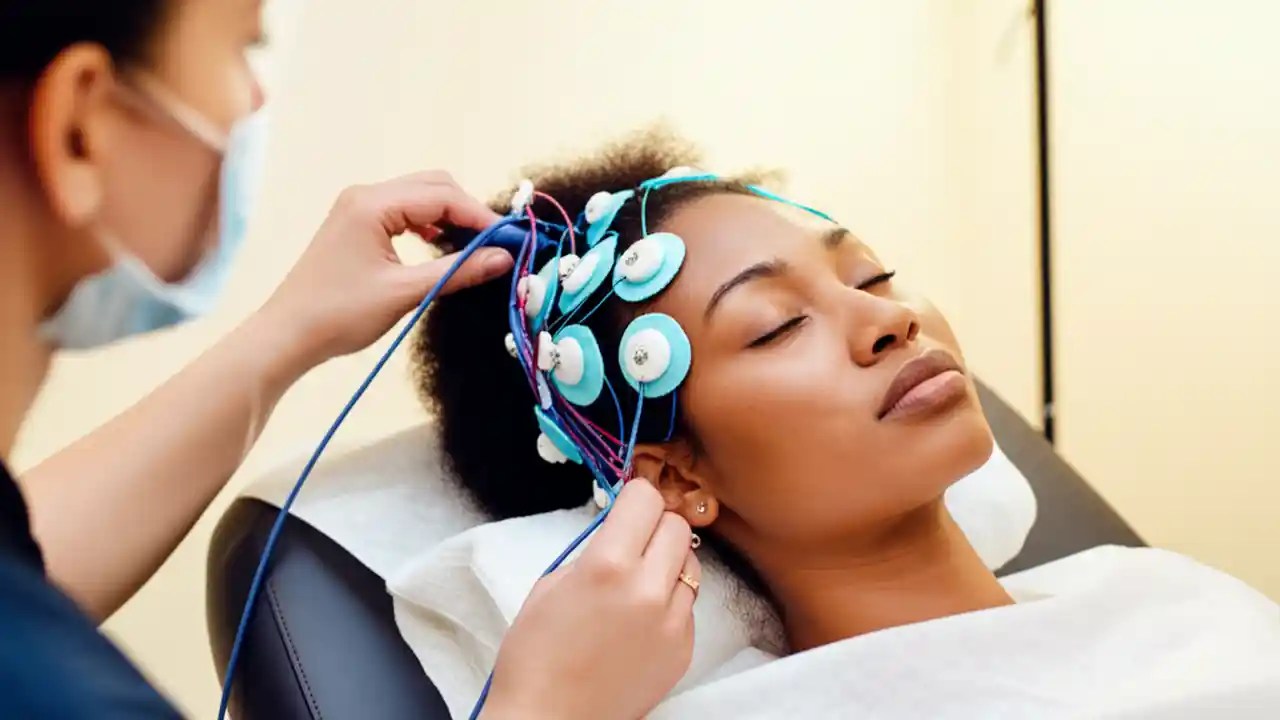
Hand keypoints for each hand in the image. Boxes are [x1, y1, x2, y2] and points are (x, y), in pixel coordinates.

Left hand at [256, 171, 512, 367]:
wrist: (289, 333)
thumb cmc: (341, 314)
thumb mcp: (405, 293)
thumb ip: (458, 271)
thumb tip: (503, 258)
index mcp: (373, 205)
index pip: (442, 197)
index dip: (480, 217)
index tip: (510, 240)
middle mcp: (365, 195)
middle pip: (434, 186)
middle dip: (469, 211)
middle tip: (496, 244)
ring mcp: (359, 208)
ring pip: (420, 197)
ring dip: (451, 217)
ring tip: (476, 247)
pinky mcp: (357, 224)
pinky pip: (405, 212)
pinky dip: (430, 224)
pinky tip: (443, 246)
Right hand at [483, 481, 700, 719]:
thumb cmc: (535, 655)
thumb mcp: (552, 584)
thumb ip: (595, 551)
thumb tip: (623, 532)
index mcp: (608, 565)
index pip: (646, 498)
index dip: (634, 498)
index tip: (627, 507)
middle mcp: (648, 589)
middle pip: (677, 526)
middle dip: (655, 527)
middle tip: (633, 543)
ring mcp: (672, 622)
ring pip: (690, 565)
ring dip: (667, 564)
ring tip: (637, 586)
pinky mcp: (684, 650)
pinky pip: (688, 606)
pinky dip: (669, 603)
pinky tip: (640, 622)